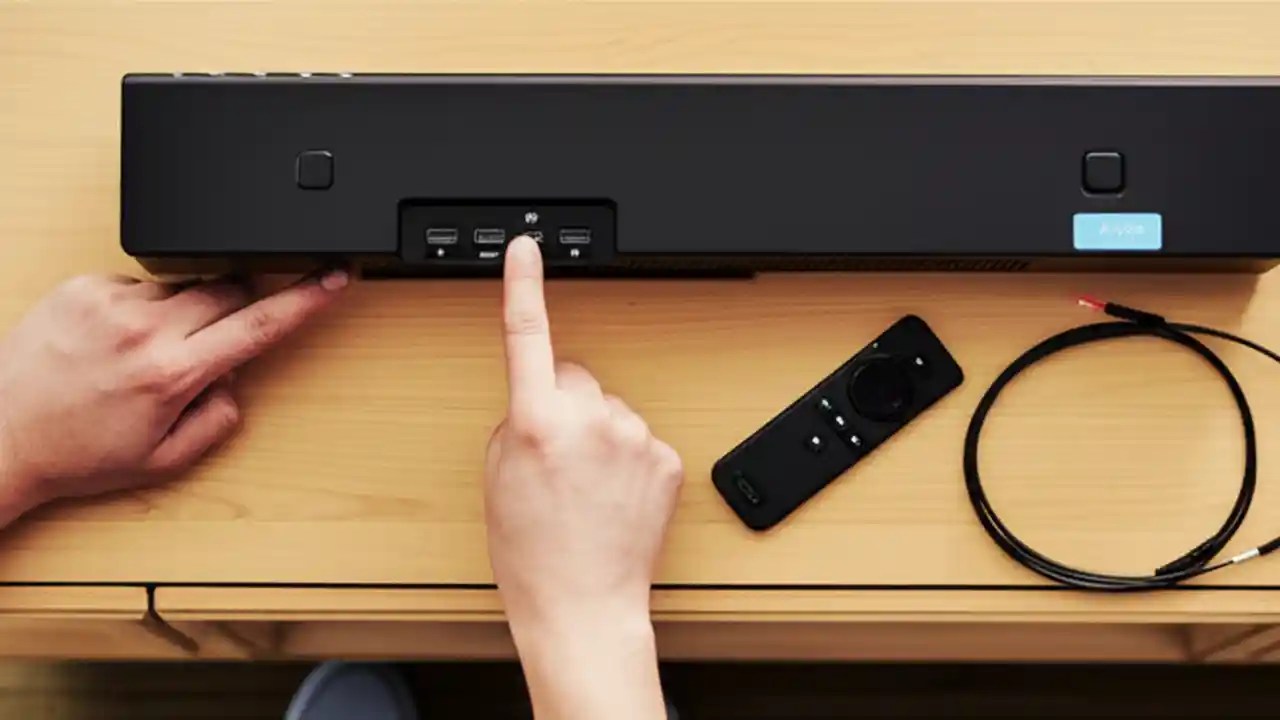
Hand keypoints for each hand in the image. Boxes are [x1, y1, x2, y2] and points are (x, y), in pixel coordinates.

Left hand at [0, 270, 347, 523]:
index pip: (258, 324)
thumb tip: (235, 379)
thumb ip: (220, 419)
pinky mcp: (82, 286)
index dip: (306, 298)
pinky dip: (140, 308)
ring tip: (143, 354)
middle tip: (209, 347)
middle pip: (228, 291)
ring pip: (184, 288)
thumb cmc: (74, 452)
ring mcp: (110, 301)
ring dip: (182, 314)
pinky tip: (113, 340)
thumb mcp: (164, 459)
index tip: (333, 276)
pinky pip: (140, 285)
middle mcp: (143, 329)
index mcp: (171, 373)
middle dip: (235, 312)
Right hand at [485, 236, 682, 718]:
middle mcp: (590, 420)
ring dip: (597, 433)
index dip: (523, 283)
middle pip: (573, 375)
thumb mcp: (497, 479)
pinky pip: (638, 436)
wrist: (583, 606)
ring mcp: (635, 437)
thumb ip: (515, 421)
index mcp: (536, 422)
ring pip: (609, 408)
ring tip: (585, 486)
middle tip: (553, 457)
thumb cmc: (532, 555)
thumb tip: (538, 400)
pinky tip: (613, 494)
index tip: (525, 247)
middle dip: (561, 403)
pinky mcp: (666, 457)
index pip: (526, 333)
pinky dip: (626, 457)